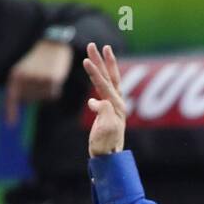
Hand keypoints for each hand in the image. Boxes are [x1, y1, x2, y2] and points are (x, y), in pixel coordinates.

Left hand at [4, 41, 71, 124]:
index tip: (11, 124)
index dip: (11, 111)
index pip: (12, 96)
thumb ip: (22, 83)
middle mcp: (26, 78)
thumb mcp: (24, 66)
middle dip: (32, 94)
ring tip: (45, 74)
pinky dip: (53, 89)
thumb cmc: (37, 54)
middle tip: (38, 79)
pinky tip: (53, 76)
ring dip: (44, 90)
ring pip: (42, 97)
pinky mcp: (52, 81)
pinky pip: (52, 94)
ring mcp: (39, 80)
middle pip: (29, 98)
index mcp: (16, 73)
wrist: (52, 40)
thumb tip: (24, 102)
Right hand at [83, 42, 126, 156]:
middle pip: (109, 77)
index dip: (95, 73)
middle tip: (92, 45)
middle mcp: (118, 104)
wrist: (108, 158)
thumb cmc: (105, 146)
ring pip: (108, 80)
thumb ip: (103, 113)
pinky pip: (106, 88)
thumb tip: (95, 101)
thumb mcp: (105, 130)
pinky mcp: (109, 109)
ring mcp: (114, 106)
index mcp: (117, 107)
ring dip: (102, 64)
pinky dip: (100, 77)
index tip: (85, 60)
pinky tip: (96, 71)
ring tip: (98, 49)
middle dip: (100, 61)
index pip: (105, 86)